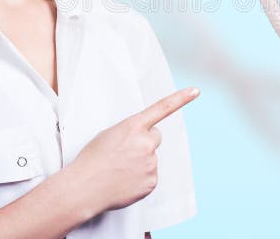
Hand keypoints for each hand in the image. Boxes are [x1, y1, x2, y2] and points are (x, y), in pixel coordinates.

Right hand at [66, 87, 200, 214]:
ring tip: (120, 169)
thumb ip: (130, 132)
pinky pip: (150, 175)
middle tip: (125, 152)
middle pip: (155, 137)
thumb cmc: (92, 160)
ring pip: (151, 158)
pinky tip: (125, 180)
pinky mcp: (152, 181)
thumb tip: (141, 140)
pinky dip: (140, 178)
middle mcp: (146, 143)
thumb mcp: (108, 134)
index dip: (180, 98)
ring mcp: (151, 163)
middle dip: (144, 142)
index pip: (162, 108)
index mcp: (133, 126)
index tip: (195, 91)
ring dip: (140, 162)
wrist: (84, 188)